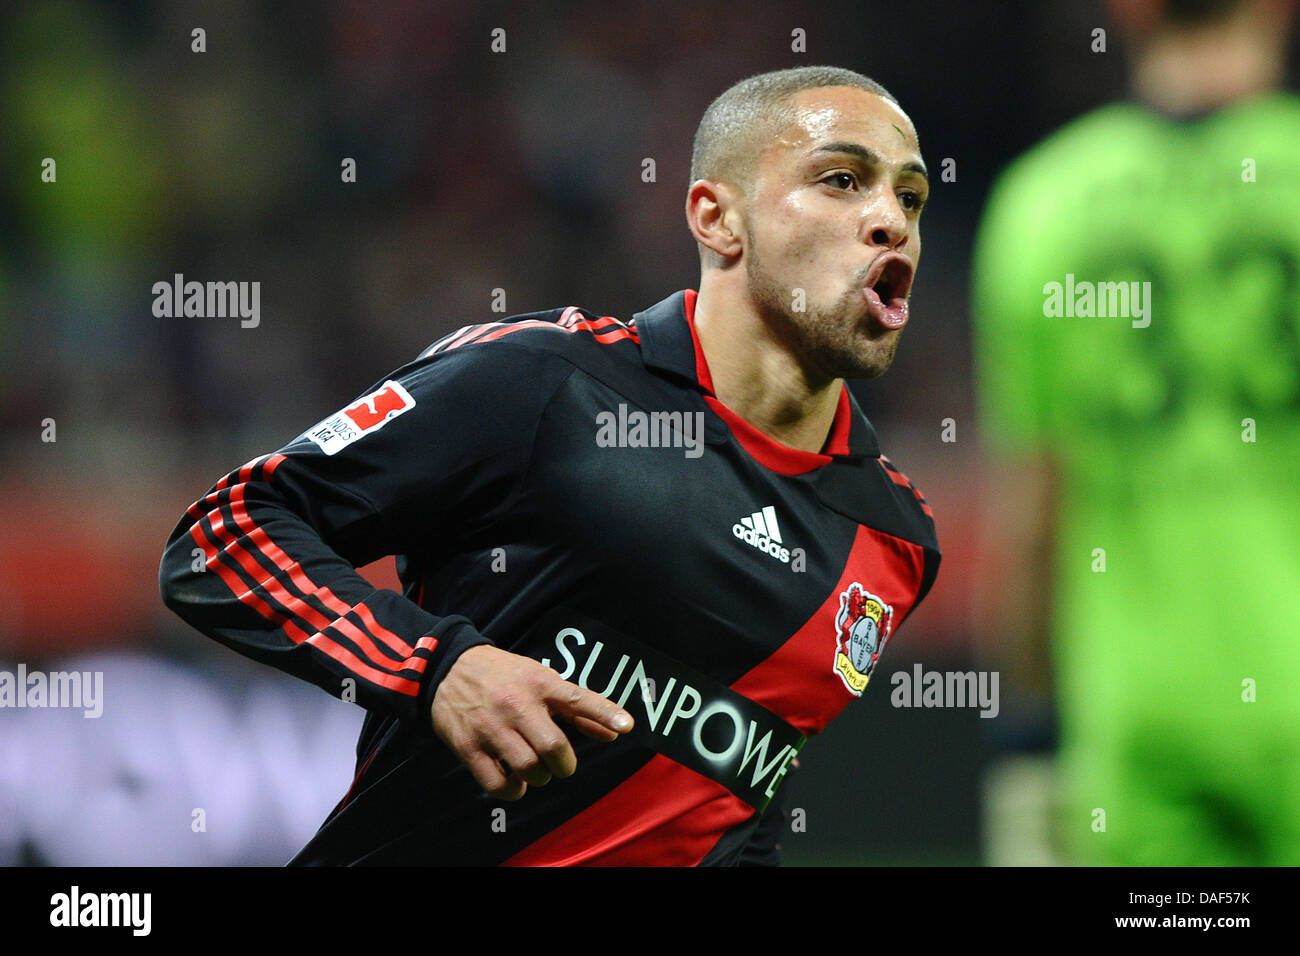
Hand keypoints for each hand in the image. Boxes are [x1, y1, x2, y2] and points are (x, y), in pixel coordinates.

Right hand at [431, 645, 633, 799]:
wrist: (447, 669)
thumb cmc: (505, 676)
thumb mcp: (541, 679)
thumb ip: (578, 708)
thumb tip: (615, 734)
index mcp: (539, 683)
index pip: (578, 699)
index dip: (605, 713)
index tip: (627, 727)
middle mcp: (516, 704)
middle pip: (553, 747)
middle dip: (564, 764)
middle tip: (561, 764)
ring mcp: (491, 726)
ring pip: (528, 768)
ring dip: (540, 778)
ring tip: (537, 770)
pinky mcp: (468, 746)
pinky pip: (498, 784)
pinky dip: (514, 791)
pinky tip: (516, 782)